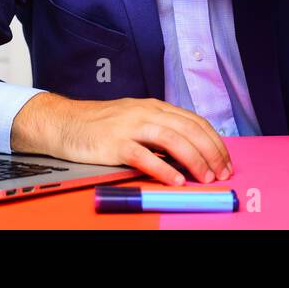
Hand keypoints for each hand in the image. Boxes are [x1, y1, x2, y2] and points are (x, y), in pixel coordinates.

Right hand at [10, 93, 232, 185]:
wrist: (64, 122)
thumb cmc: (99, 125)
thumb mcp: (135, 121)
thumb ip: (159, 131)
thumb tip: (190, 152)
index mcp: (154, 107)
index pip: (194, 121)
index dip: (214, 141)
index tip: (225, 160)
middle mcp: (145, 112)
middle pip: (188, 129)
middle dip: (211, 152)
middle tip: (221, 172)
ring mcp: (129, 126)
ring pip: (172, 139)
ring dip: (194, 159)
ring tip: (205, 177)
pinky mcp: (114, 143)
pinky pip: (144, 156)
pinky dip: (163, 168)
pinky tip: (175, 180)